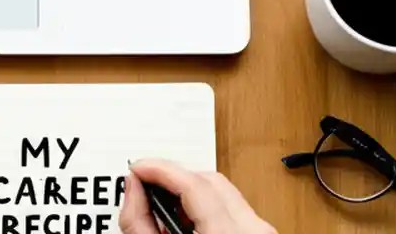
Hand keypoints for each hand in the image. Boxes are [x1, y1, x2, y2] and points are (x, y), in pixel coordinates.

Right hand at [120, 159, 275, 233]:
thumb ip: (139, 223)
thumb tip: (134, 187)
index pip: (192, 183)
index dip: (159, 169)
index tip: (137, 167)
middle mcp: (254, 228)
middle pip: (208, 180)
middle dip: (172, 178)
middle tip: (144, 187)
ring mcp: (262, 229)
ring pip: (220, 189)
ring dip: (188, 192)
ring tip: (164, 211)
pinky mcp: (261, 232)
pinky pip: (231, 205)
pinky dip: (205, 206)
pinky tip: (187, 221)